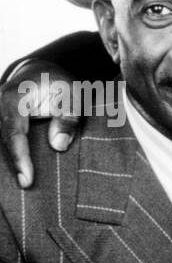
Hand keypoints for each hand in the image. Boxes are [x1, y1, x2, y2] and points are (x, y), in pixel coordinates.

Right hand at [0, 60, 81, 188]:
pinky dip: (12, 158)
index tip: (27, 180)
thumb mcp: (73, 95)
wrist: (39, 74)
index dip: (20, 157)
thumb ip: (68, 119)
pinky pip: (2, 144)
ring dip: (9, 164)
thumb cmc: (58, 84)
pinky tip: (23, 176)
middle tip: (27, 189)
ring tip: (26, 186)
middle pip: (2, 142)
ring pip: (0, 144)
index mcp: (12, 98)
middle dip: (12, 166)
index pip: (13, 132)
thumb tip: (58, 146)